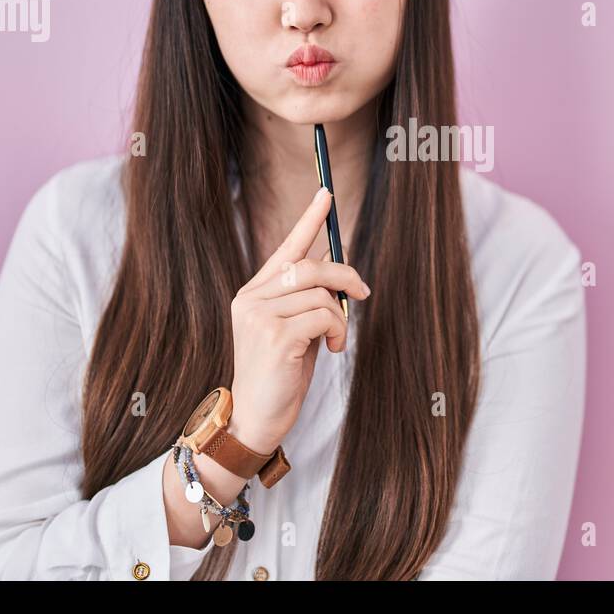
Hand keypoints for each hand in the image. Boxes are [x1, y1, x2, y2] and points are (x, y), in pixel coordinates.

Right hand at [226, 186, 370, 453]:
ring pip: (320, 293)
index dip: (309, 220)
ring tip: (336, 339)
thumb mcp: (297, 330)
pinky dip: (337, 330)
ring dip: (339, 316)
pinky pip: (323, 316)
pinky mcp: (274, 336)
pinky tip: (332, 348)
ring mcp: (259, 316)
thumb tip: (341, 273)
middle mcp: (251, 299)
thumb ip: (310, 301)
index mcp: (254, 294)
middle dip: (345, 276)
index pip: (286, 248)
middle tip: (362, 294)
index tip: (326, 194)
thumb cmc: (280, 376)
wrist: (256, 419)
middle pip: (310, 266)